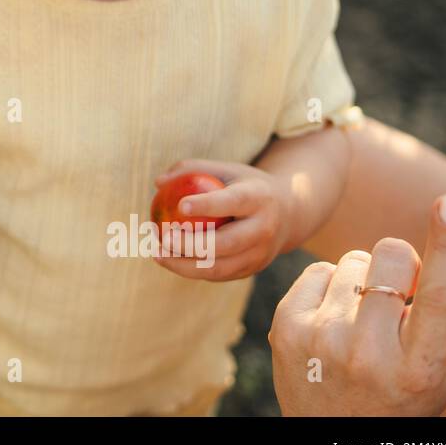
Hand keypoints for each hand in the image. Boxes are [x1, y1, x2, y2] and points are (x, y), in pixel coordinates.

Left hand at [152, 158, 290, 280]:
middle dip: (192, 244)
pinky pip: (218, 274)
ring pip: (220, 267)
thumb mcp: (226, 170)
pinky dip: (192, 270)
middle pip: (227, 243)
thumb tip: (158, 182)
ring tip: (157, 254)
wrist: (288, 214)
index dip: (208, 205)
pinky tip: (169, 260)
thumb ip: (192, 169)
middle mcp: (264, 229)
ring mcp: (260, 254)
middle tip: (163, 238)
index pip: (233, 203)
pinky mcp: (251, 270)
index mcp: (260, 198)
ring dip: (185, 265)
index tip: (180, 205)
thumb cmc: (245, 186)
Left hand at [269, 194, 445, 415]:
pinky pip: (318, 270)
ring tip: (365, 320)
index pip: (438, 294)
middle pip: (389, 257)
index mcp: (420, 367)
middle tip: (400, 295)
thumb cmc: (407, 390)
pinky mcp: (286, 327)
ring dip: (365, 280)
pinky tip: (335, 321)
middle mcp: (368, 354)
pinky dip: (331, 287)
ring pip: (353, 260)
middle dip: (400, 264)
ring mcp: (321, 339)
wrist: (338, 433)